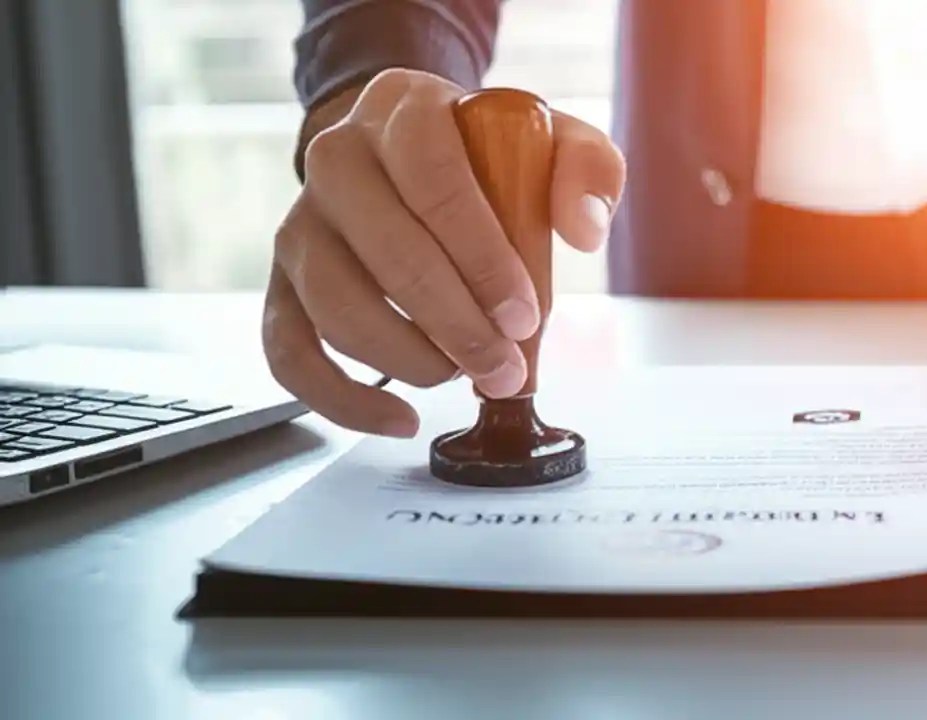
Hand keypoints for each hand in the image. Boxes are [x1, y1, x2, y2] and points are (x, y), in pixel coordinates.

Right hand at [263, 69, 625, 436]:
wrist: (406, 153)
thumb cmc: (484, 157)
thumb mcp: (553, 139)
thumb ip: (588, 170)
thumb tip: (584, 231)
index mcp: (402, 110)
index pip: (435, 183)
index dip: (482, 259)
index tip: (524, 315)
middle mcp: (335, 158)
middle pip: (388, 253)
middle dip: (456, 326)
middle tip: (505, 367)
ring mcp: (301, 223)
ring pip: (337, 306)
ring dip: (410, 360)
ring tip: (465, 374)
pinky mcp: (283, 281)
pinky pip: (290, 351)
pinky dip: (342, 399)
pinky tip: (399, 418)